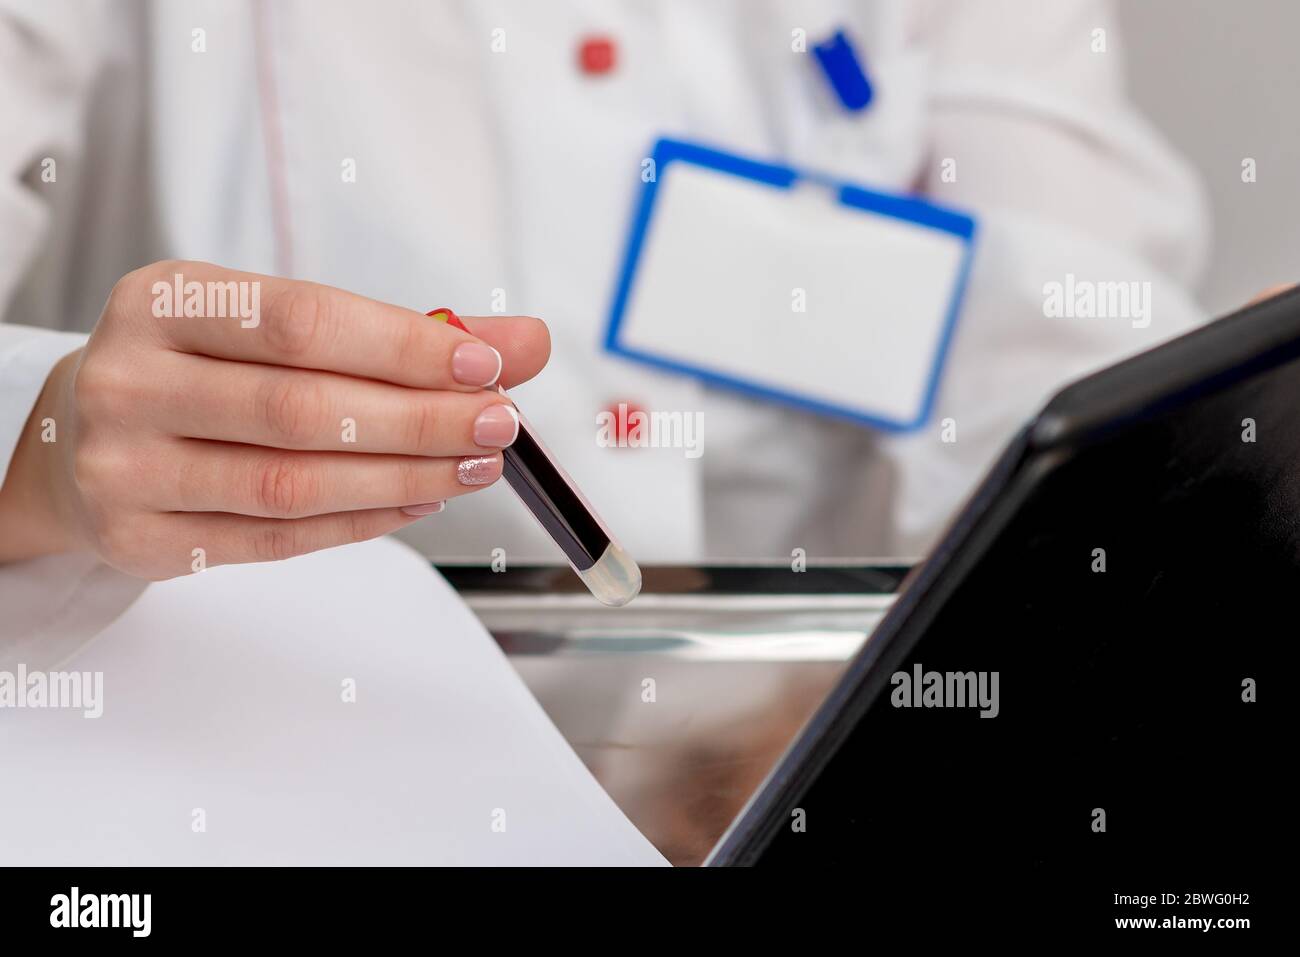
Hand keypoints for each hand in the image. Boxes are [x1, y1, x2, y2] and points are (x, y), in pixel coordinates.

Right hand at [0, 261, 548, 577]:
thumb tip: (522, 343)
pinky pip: (276, 541)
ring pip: (292, 483)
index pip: (301, 322)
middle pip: (302, 408)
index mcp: (164, 302)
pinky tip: (418, 502)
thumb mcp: (279, 326)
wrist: (81, 436)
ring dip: (404, 478)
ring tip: (473, 465)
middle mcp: (131, 381)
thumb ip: (399, 333)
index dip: (403, 347)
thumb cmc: (200, 369)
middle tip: (500, 423)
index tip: (486, 366)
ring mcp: (126, 468)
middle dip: (421, 419)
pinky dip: (361, 522)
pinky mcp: (142, 540)